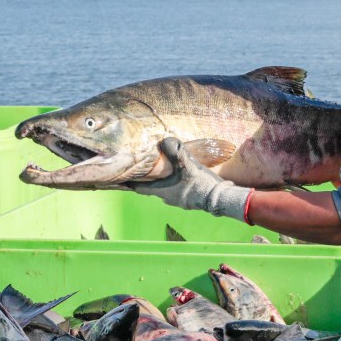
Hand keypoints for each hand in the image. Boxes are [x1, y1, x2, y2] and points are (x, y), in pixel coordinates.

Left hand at [128, 138, 252, 221]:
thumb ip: (176, 152)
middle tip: (141, 165)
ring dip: (160, 179)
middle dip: (146, 177)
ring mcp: (178, 200)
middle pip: (150, 187)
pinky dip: (171, 181)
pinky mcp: (188, 199)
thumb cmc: (201, 184)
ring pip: (163, 188)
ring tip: (159, 166)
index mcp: (162, 191)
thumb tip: (165, 140)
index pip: (139, 187)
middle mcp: (167, 198)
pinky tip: (177, 173)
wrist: (220, 199)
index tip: (119, 176)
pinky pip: (174, 189)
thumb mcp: (188, 165)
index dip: (129, 181)